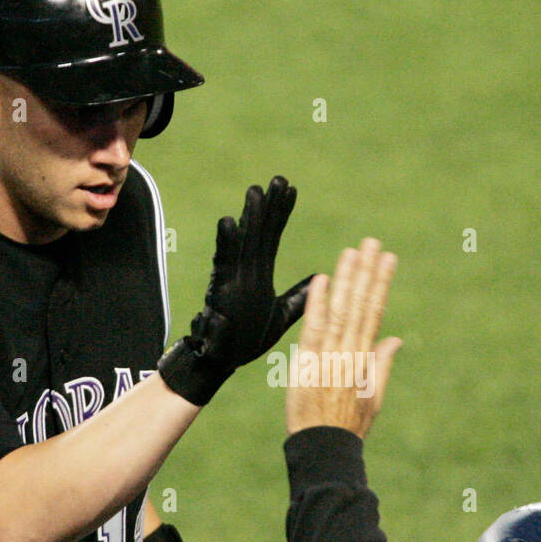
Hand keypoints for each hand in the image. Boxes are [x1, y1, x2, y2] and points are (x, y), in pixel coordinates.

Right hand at [158, 176, 312, 405]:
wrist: (220, 362)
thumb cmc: (246, 341)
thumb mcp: (281, 316)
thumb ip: (299, 297)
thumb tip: (321, 281)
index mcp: (259, 276)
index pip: (271, 237)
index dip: (281, 213)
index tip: (290, 188)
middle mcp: (245, 272)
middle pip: (259, 232)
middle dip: (268, 206)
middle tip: (279, 178)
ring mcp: (232, 280)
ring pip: (243, 243)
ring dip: (249, 217)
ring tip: (256, 191)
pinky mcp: (220, 292)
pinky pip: (223, 264)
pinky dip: (226, 244)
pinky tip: (227, 222)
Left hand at [286, 237, 399, 438]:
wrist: (325, 448)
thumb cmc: (348, 426)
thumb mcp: (373, 397)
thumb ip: (382, 364)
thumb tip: (395, 339)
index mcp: (365, 359)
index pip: (375, 313)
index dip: (381, 284)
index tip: (387, 259)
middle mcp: (350, 354)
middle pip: (361, 306)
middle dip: (367, 273)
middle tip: (372, 243)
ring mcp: (330, 358)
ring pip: (341, 311)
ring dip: (347, 280)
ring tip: (352, 251)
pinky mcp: (308, 364)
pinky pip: (313, 329)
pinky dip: (318, 304)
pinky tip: (322, 280)